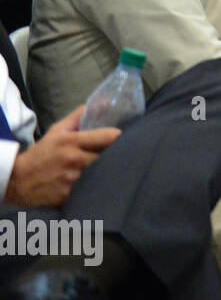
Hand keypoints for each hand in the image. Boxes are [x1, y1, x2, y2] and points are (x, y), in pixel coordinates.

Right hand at [5, 105, 120, 206]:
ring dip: (104, 173)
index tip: (123, 139)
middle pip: (108, 158)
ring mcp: (72, 179)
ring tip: (106, 171)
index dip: (118, 138)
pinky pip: (90, 190)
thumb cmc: (43, 153)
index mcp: (71, 141)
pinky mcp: (69, 195)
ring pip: (101, 175)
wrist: (18, 179)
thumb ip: (78, 118)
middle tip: (118, 156)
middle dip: (114, 156)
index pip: (108, 137)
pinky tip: (92, 186)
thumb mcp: (57, 131)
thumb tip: (98, 104)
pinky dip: (93, 188)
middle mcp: (74, 159)